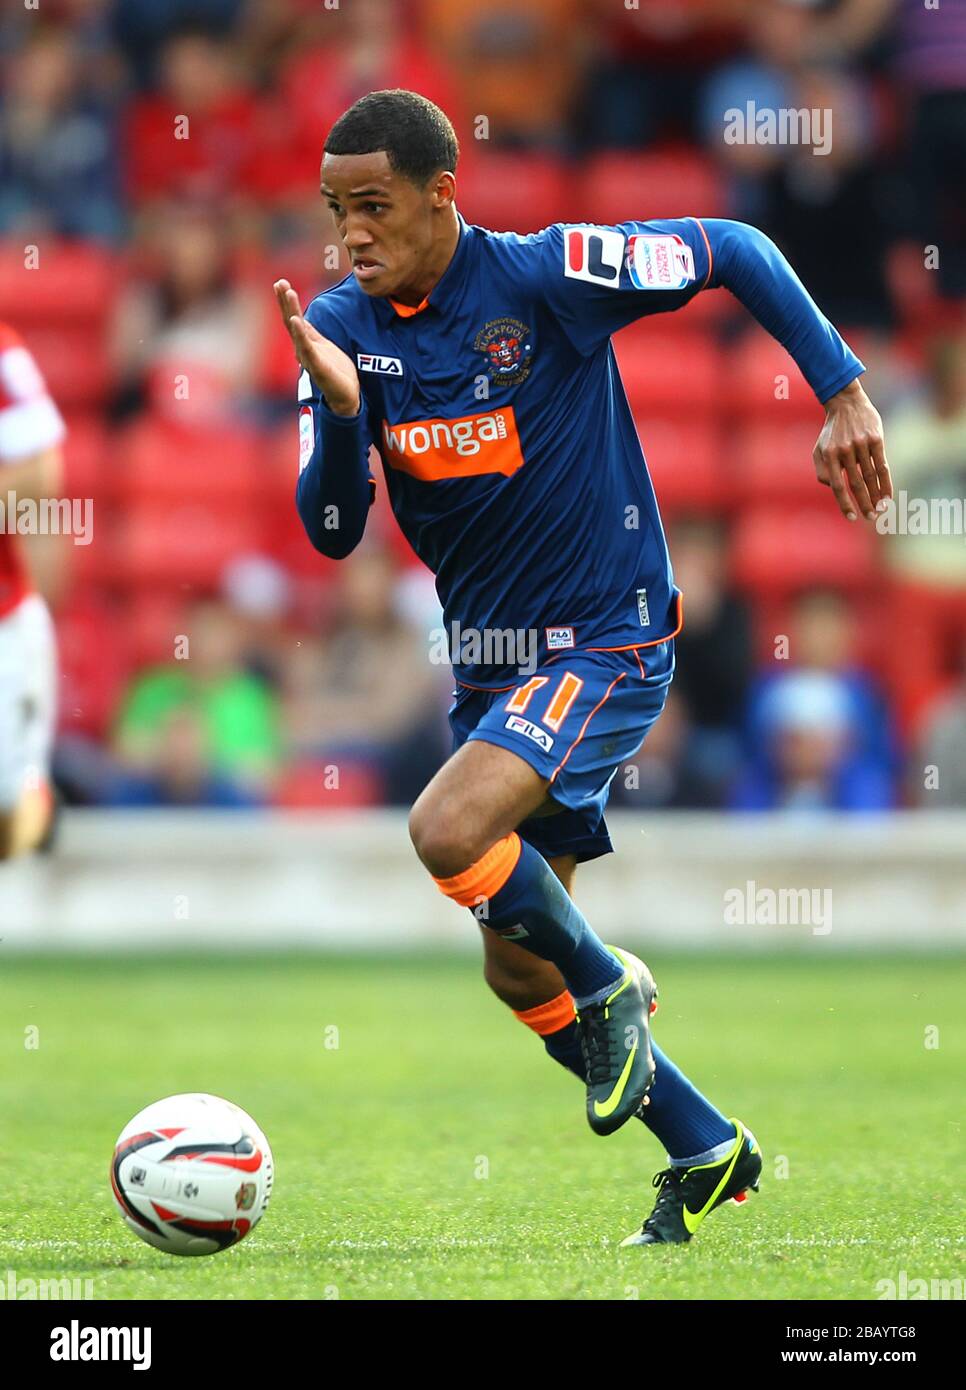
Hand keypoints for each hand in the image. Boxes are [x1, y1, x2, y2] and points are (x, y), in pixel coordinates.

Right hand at [273, 279, 360, 416]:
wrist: (345, 396)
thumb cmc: (335, 372)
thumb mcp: (323, 346)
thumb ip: (311, 333)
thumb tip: (300, 318)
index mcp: (305, 343)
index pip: (293, 318)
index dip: (287, 301)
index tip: (281, 283)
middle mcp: (303, 349)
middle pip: (290, 321)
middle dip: (285, 301)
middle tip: (279, 282)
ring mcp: (308, 357)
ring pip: (297, 331)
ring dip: (291, 310)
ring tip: (288, 292)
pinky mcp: (317, 366)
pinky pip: (307, 347)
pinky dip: (300, 333)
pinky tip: (296, 320)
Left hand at [813, 378, 892, 521]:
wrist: (846, 403)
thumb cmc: (832, 432)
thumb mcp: (819, 449)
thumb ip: (822, 471)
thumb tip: (833, 488)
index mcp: (830, 455)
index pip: (838, 485)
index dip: (845, 503)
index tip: (851, 518)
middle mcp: (845, 450)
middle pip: (857, 483)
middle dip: (864, 503)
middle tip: (871, 518)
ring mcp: (861, 444)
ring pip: (871, 476)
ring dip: (877, 496)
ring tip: (881, 510)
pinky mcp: (876, 439)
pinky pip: (882, 465)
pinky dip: (886, 481)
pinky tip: (888, 495)